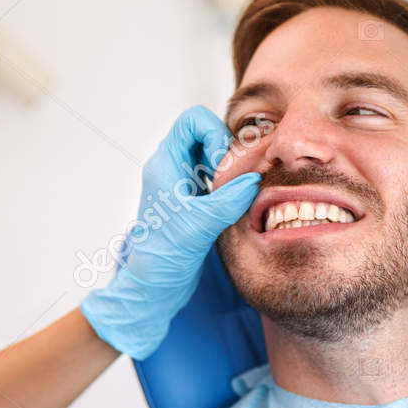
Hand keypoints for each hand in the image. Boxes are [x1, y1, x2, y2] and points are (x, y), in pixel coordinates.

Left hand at [79, 107, 260, 359]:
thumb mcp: (200, 225)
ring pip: (214, 157)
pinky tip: (233, 208)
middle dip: (227, 152)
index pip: (193, 120)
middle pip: (207, 134)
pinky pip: (216, 178)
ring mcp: (181, 184)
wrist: (152, 288)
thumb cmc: (164, 257)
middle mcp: (171, 168)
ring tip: (235, 196)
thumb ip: (229, 199)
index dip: (215, 133)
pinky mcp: (192, 201)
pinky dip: (229, 186)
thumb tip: (255, 179)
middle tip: (234, 183)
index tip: (222, 167)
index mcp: (164, 163)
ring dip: (230, 171)